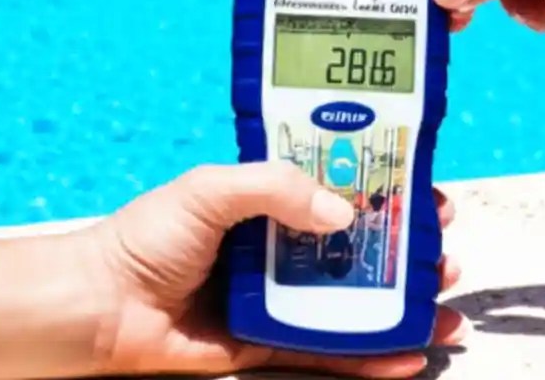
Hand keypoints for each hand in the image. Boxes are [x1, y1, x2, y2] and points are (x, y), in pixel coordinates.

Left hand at [83, 162, 465, 377]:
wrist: (101, 306)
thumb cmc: (145, 239)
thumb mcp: (211, 189)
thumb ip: (277, 187)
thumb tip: (343, 214)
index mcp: (266, 202)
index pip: (340, 192)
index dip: (385, 194)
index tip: (426, 196)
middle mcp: (278, 249)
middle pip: (359, 250)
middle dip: (408, 254)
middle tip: (442, 255)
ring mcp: (278, 299)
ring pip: (354, 304)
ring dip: (403, 308)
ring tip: (443, 308)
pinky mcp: (270, 344)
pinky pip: (329, 353)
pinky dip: (371, 358)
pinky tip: (407, 356)